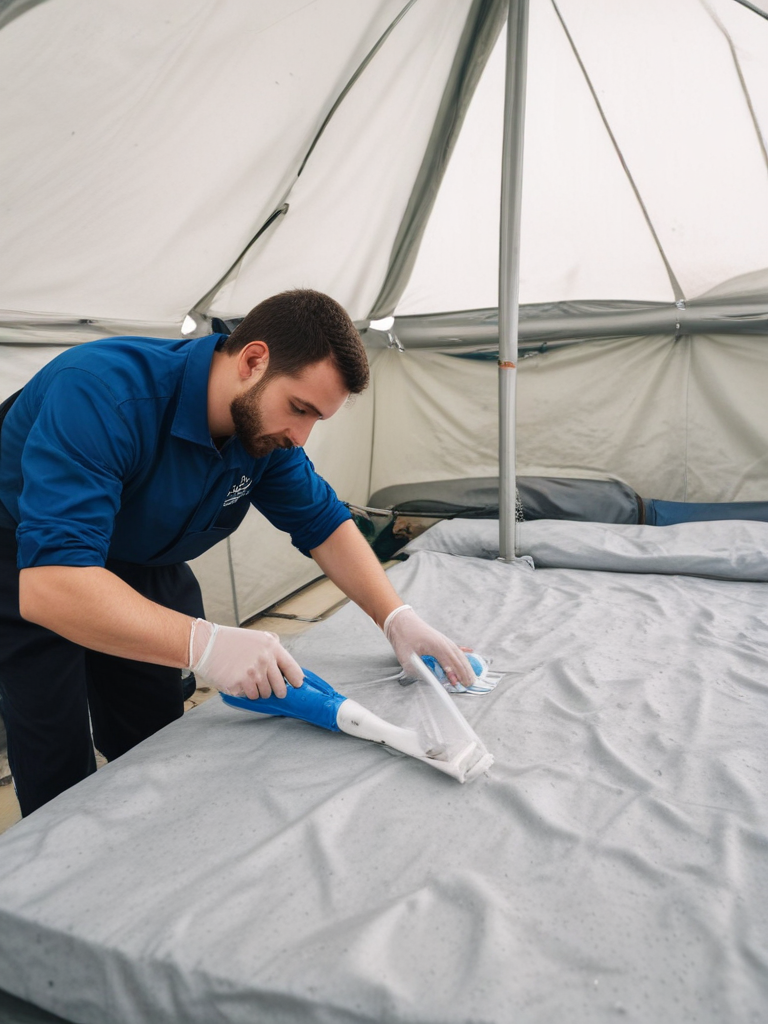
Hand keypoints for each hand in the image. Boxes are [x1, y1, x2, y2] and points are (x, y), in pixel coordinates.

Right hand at [188, 619, 303, 698]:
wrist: (205, 644)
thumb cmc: (230, 641)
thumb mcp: (257, 637)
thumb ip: (273, 647)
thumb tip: (284, 664)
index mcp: (271, 647)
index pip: (292, 669)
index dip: (296, 680)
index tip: (296, 685)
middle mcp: (264, 661)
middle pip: (280, 688)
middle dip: (276, 691)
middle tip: (268, 687)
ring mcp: (252, 675)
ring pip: (264, 695)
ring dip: (257, 691)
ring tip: (247, 678)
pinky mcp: (239, 685)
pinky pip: (248, 696)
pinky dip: (244, 692)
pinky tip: (237, 680)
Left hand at [382, 605, 474, 688]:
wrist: (401, 621)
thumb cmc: (403, 638)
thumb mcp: (406, 657)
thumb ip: (417, 670)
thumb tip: (428, 680)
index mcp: (435, 646)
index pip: (449, 663)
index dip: (453, 675)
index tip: (456, 684)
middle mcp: (443, 642)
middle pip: (458, 659)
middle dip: (464, 672)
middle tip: (469, 684)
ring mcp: (443, 640)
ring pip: (459, 654)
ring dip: (466, 665)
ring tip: (471, 675)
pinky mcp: (441, 639)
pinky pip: (455, 647)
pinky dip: (463, 652)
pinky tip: (470, 652)